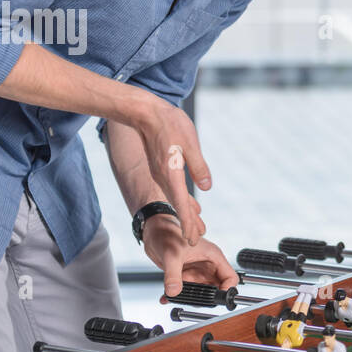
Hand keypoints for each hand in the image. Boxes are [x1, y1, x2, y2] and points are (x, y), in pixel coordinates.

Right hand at [132, 98, 209, 245]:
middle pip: (177, 205)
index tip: (192, 239)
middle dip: (187, 223)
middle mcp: (164, 176)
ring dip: (185, 212)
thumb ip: (198, 166)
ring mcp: (161, 172)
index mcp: (171, 172)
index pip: (180, 204)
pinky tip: (189, 203)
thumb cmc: (168, 123)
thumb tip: (206, 187)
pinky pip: (172, 189)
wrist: (144, 111)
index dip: (188, 222)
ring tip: (196, 226)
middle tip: (196, 240)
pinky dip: (181, 199)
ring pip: (175, 197)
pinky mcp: (161, 167)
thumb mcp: (190, 142)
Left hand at [142, 216, 238, 298]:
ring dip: (191, 298)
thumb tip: (174, 292)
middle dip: (208, 297)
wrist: (153, 231)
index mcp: (213, 256)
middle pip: (217, 287)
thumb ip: (173, 275)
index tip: (217, 298)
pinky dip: (178, 296)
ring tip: (179, 299)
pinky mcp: (186, 275)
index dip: (227, 289)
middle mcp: (208, 265)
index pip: (230, 277)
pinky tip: (167, 297)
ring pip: (202, 291)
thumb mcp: (172, 255)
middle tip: (196, 302)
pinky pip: (187, 290)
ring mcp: (197, 271)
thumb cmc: (167, 233)